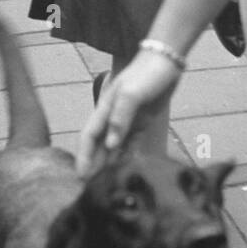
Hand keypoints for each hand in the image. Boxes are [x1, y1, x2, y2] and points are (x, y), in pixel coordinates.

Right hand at [76, 50, 180, 174]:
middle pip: (99, 145)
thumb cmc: (147, 73)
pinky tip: (126, 168)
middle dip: (94, 165)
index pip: (89, 138)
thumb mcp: (131, 93)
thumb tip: (111, 144)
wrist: (167, 59)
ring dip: (109, 162)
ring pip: (114, 146)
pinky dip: (126, 155)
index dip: (83, 157)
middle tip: (91, 189)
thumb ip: (120, 117)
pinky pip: (131, 142)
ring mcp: (128, 119)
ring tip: (106, 183)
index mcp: (105, 109)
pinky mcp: (142, 120)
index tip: (80, 177)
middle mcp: (113, 117)